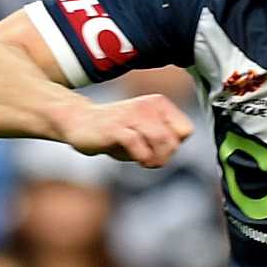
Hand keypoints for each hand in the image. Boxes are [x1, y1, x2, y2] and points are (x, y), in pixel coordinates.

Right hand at [56, 94, 191, 167]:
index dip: (175, 146)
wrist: (80, 121)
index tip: (158, 150)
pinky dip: (140, 156)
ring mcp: (132, 115)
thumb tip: (174, 150)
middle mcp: (148, 106)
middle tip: (149, 160)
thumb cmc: (116, 131)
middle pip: (174, 140)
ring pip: (161, 140)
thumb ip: (164, 141)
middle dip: (165, 157)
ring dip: (155, 159)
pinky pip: (137, 144)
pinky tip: (133, 157)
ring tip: (143, 161)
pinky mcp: (116, 127)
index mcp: (159, 104)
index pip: (186, 131)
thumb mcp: (145, 133)